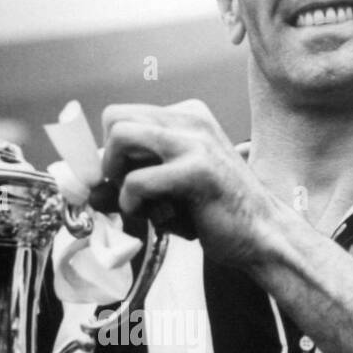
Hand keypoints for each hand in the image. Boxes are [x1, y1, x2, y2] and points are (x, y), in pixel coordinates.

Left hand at [96, 99, 277, 269]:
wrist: (263, 236)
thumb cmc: (218, 214)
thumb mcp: (167, 194)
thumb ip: (128, 185)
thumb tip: (88, 191)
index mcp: (186, 116)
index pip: (122, 116)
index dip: (107, 151)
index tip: (113, 181)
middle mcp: (190, 119)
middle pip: (114, 120)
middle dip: (108, 161)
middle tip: (128, 191)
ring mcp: (195, 141)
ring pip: (120, 139)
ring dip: (119, 179)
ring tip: (142, 204)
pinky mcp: (197, 170)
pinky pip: (137, 180)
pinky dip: (134, 204)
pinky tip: (158, 217)